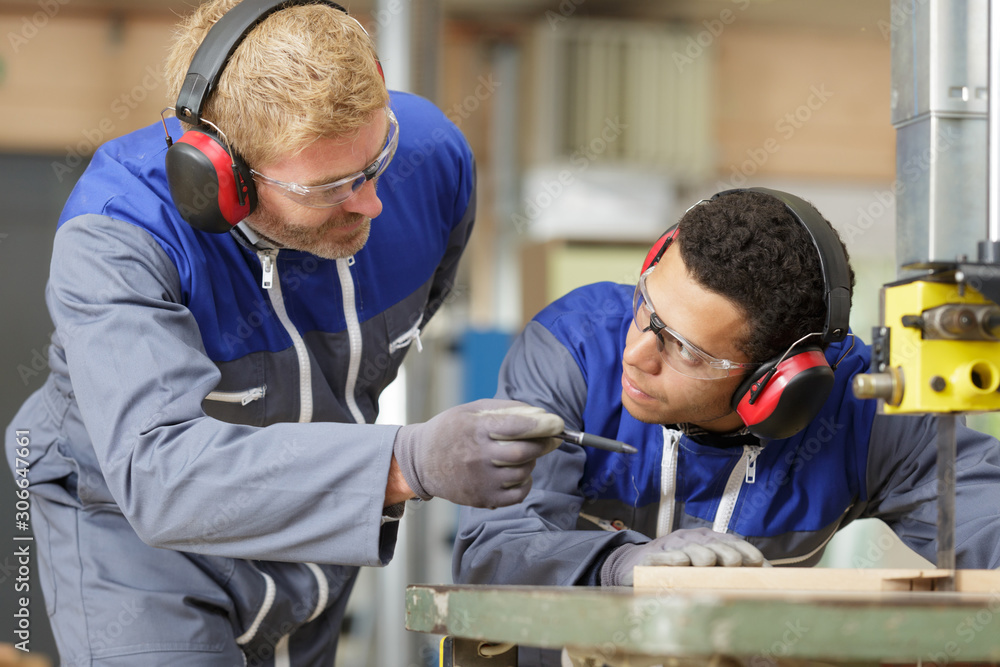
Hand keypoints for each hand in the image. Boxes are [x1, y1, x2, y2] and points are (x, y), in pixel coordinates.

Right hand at [392, 399, 563, 507]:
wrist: (420, 461)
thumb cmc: (451, 430)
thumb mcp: (472, 410)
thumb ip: (507, 409)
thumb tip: (540, 413)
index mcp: (475, 428)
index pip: (515, 426)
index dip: (541, 424)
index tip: (557, 423)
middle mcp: (477, 455)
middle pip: (524, 451)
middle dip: (545, 443)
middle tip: (552, 437)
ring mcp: (480, 479)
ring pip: (523, 472)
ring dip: (532, 461)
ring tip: (524, 453)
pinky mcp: (482, 498)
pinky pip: (517, 494)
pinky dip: (525, 483)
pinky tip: (519, 473)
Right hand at [602, 527, 767, 585]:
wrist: (633, 567)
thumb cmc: (675, 573)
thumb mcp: (702, 571)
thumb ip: (726, 575)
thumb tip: (762, 584)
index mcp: (707, 542)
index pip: (730, 541)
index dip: (746, 549)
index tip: (758, 562)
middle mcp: (691, 540)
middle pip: (714, 543)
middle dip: (727, 552)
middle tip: (735, 563)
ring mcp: (671, 547)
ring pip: (691, 548)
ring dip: (702, 555)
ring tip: (708, 563)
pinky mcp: (651, 558)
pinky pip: (664, 556)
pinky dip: (673, 559)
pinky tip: (681, 563)